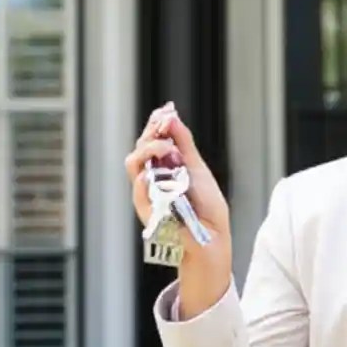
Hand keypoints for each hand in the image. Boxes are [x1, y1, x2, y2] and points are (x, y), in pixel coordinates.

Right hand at [125, 102, 232, 276]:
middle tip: (168, 127)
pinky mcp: (147, 210)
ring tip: (170, 150)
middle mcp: (151, 180)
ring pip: (134, 163)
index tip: (167, 109)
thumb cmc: (206, 206)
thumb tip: (172, 116)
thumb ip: (184, 143)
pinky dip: (149, 176)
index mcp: (162, 168)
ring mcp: (147, 194)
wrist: (212, 236)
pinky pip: (139, 189)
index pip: (150, 140)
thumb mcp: (196, 168)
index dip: (155, 123)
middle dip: (152, 133)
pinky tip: (162, 169)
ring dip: (151, 150)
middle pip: (139, 148)